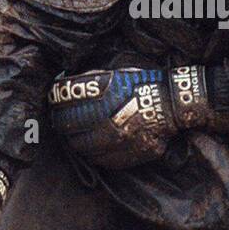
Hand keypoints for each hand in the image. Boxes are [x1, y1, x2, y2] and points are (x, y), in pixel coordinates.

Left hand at [47, 64, 219, 169]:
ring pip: (81, 147)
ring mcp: (119, 140)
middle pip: (68, 126)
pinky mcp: (128, 156)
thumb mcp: (117, 69)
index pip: (65, 101)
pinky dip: (92, 153)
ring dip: (74, 140)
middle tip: (60, 119)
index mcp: (104, 94)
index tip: (53, 101)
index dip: (55, 101)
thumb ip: (91, 76)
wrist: (175, 105)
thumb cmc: (144, 83)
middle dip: (61, 122)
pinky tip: (92, 145)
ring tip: (74, 134)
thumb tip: (65, 83)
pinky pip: (100, 160)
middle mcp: (109, 118)